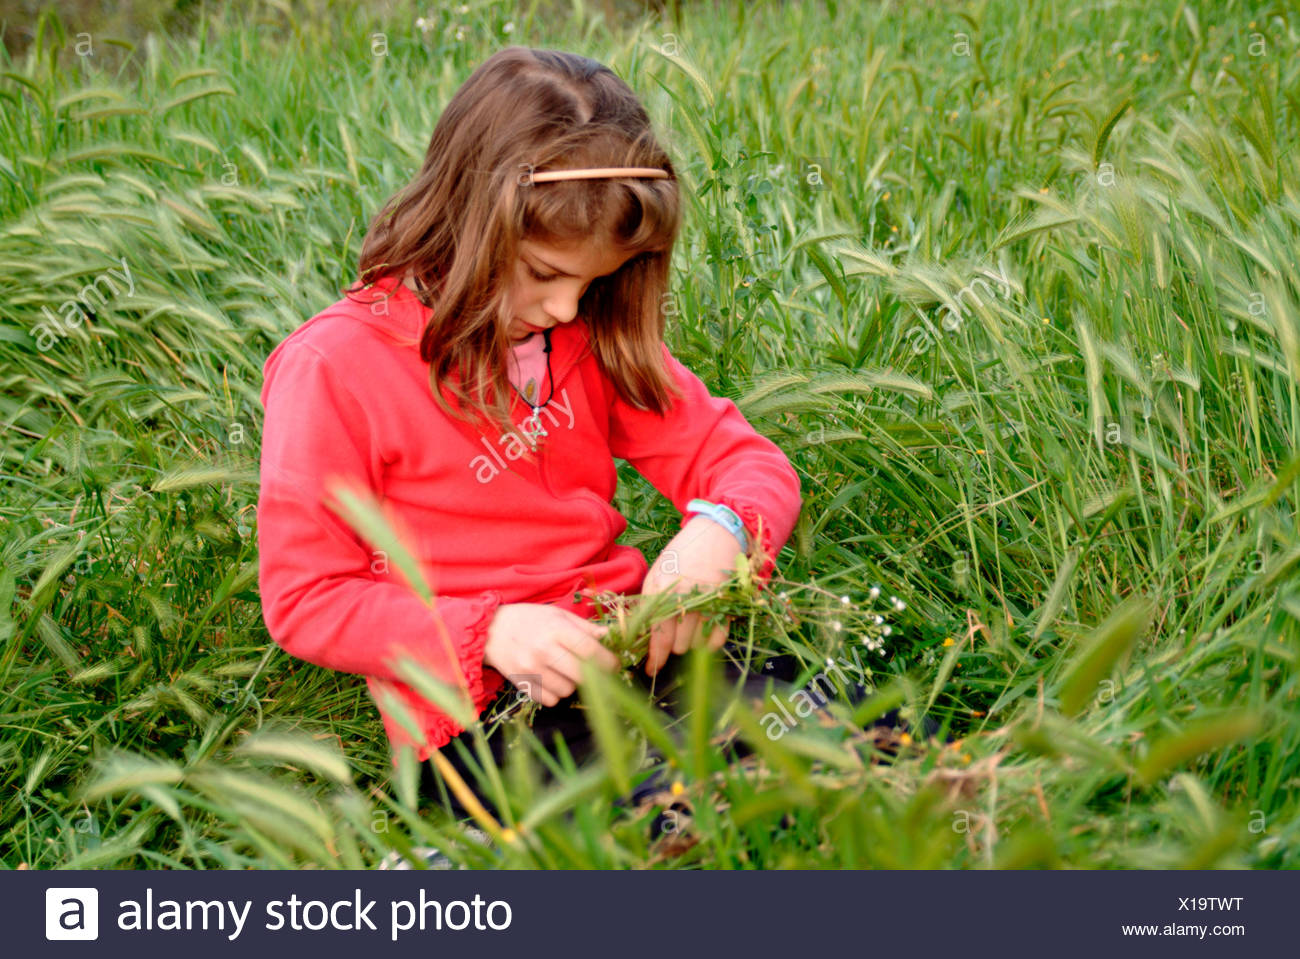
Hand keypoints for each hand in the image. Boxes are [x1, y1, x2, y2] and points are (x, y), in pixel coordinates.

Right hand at [483, 603, 620, 706]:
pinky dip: (555, 693)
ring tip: (566, 671)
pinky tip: (551, 680)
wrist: (491, 631)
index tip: (615, 665)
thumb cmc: (529, 619)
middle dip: (596, 677)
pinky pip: (550, 700)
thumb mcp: (557, 614)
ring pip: (568, 690)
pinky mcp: (522, 684)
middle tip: (599, 673)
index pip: (590, 650)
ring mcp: (531, 669)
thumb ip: (583, 626)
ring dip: (573, 684)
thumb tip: (608, 635)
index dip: (608, 661)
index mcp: (555, 629)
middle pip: (582, 675)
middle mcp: (543, 650)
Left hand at [641, 515, 744, 676]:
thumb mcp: (658, 573)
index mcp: (662, 590)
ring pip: (697, 644)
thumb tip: (640, 634)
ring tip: (688, 629)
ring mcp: (708, 603)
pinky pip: (717, 639)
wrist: (717, 533)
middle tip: (672, 636)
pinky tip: (704, 634)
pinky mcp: (727, 605)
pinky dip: (710, 643)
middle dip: (672, 646)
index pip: (657, 635)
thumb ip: (648, 602)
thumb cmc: (682, 554)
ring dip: (690, 643)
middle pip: (677, 645)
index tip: (651, 670)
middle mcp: (684, 599)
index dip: (654, 658)